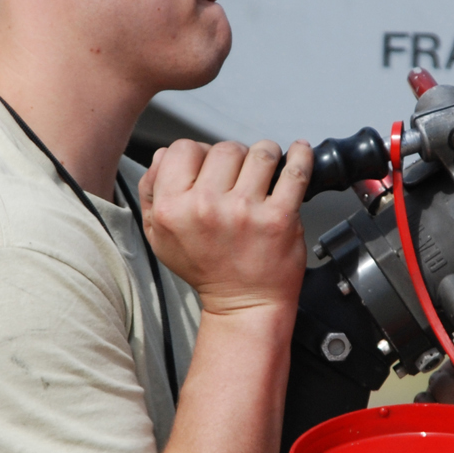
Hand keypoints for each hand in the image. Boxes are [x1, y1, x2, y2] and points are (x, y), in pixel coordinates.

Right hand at [139, 139, 312, 315]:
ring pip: (259, 153)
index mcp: (172, 208)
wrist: (244, 304)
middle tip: (239, 178)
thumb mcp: (159, 235)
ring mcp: (245, 211)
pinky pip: (295, 172)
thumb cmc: (206, 269)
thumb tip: (163, 155)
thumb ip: (152, 191)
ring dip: (265, 157)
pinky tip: (299, 152)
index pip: (182, 148)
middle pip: (223, 148)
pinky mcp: (279, 218)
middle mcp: (206, 207)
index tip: (210, 168)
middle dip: (234, 158)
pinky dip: (300, 156)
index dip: (198, 155)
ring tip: (265, 173)